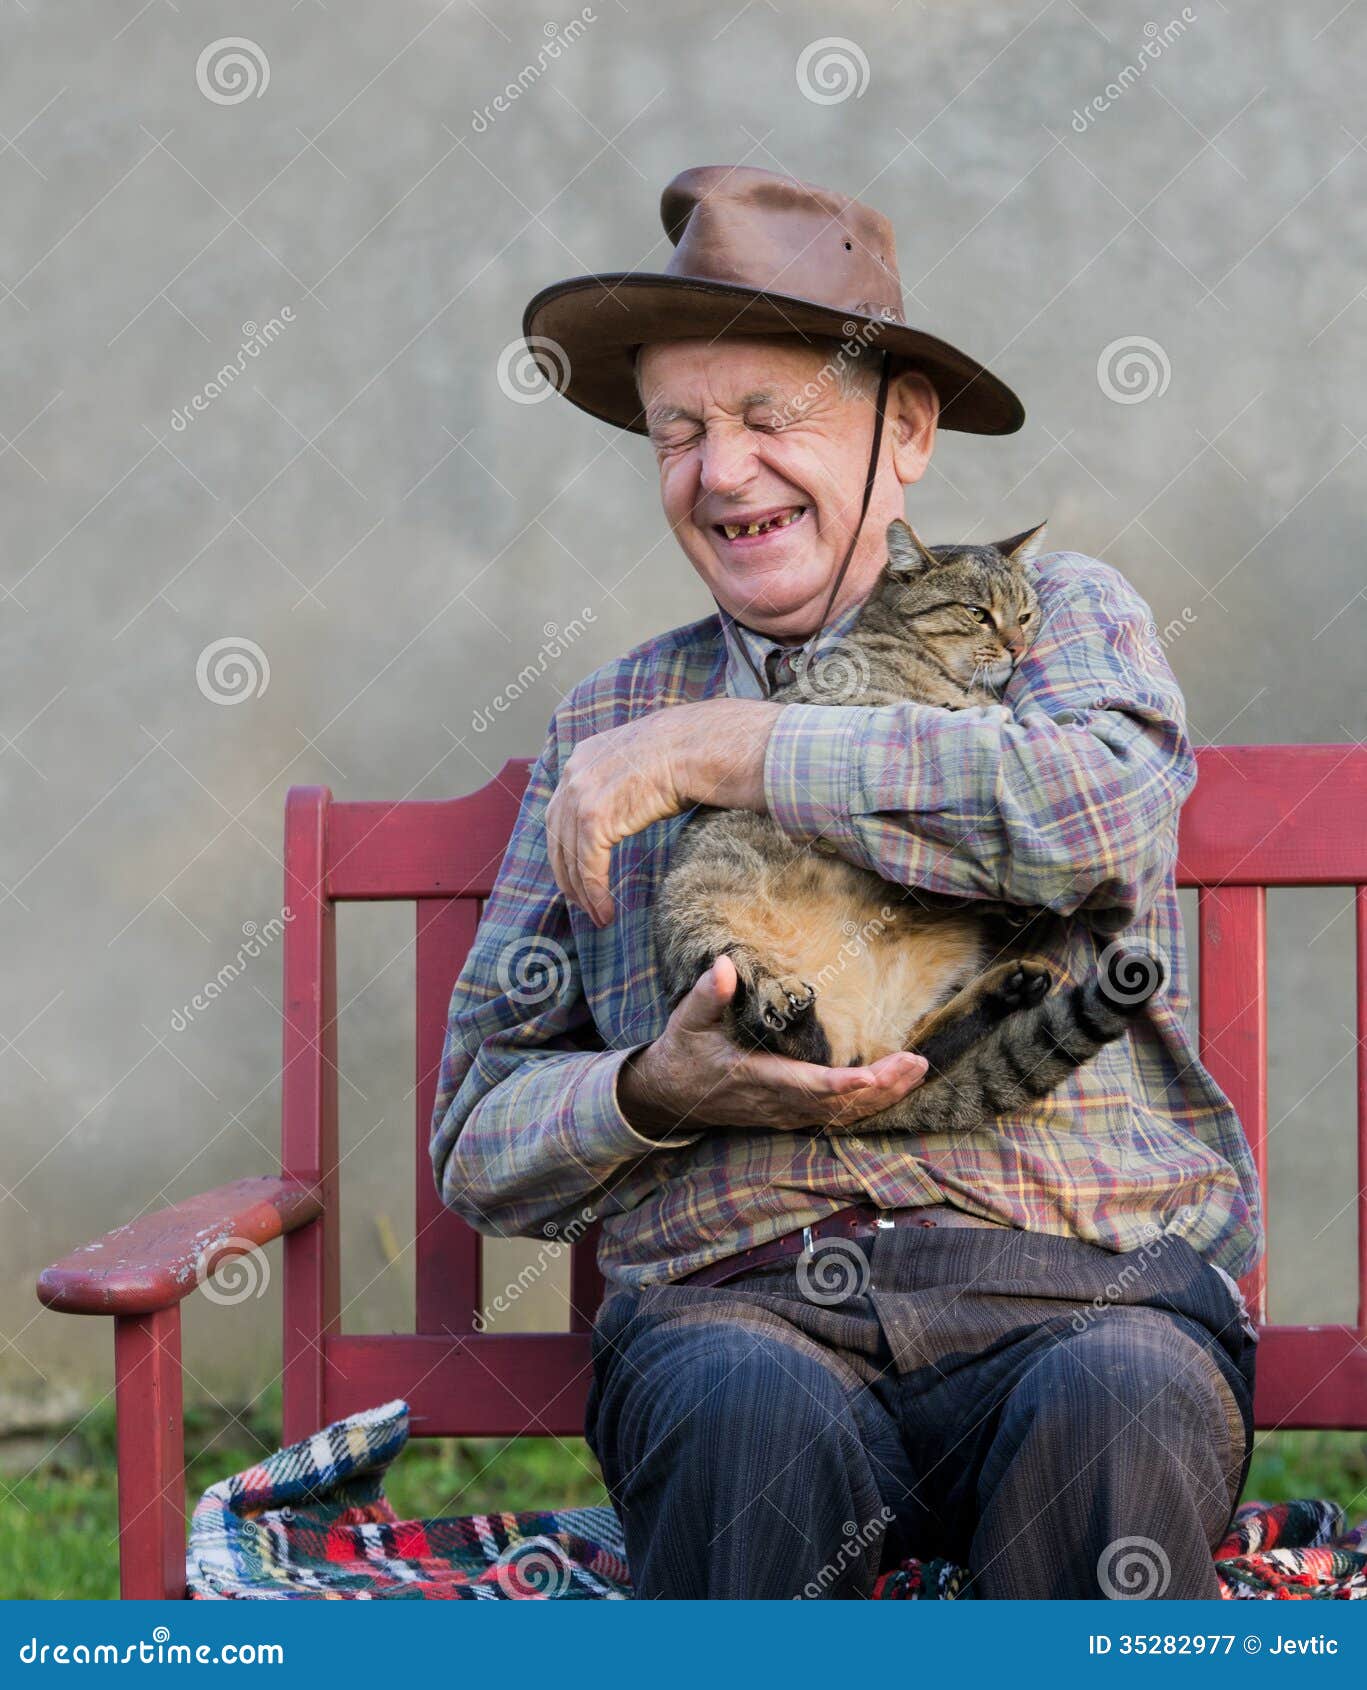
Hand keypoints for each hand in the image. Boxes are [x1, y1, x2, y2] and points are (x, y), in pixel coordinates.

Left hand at [546, 698, 782, 926]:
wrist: (703, 746)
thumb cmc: (691, 753)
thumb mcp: (646, 760)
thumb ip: (627, 779)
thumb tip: (635, 801)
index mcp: (586, 754)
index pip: (563, 808)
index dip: (567, 844)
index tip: (578, 870)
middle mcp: (575, 771)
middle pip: (557, 833)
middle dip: (568, 872)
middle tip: (581, 902)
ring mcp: (581, 793)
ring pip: (571, 855)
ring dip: (582, 892)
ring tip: (597, 915)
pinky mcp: (595, 817)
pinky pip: (588, 865)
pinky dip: (594, 893)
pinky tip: (605, 912)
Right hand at [617, 954, 928, 1136]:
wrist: (671, 1095)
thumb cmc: (684, 1052)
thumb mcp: (687, 1020)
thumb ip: (708, 995)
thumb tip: (724, 965)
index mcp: (754, 1078)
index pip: (805, 1085)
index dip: (841, 1083)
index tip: (873, 1075)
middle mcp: (777, 1103)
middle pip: (837, 1102)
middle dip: (880, 1086)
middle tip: (916, 1064)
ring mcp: (787, 1113)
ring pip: (843, 1113)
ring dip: (884, 1096)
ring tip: (918, 1071)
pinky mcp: (793, 1114)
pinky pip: (838, 1115)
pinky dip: (870, 1105)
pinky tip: (897, 1088)